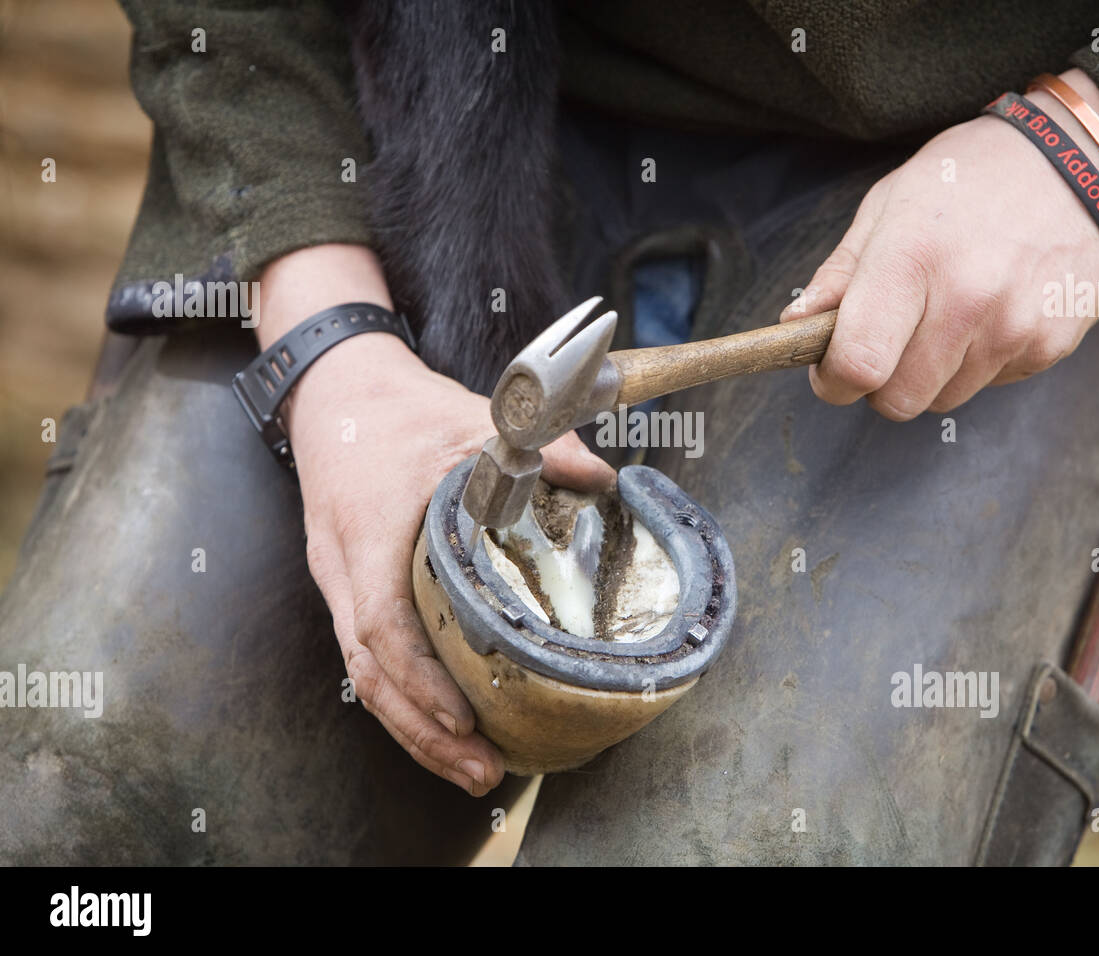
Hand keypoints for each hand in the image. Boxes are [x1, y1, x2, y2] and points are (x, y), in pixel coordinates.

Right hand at [256, 246, 614, 795]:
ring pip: (363, 676)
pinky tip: (442, 727)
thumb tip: (601, 479)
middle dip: (422, 731)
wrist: (336, 390)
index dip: (421, 679)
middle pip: (368, 671)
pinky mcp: (348, 587)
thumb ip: (537, 448)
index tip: (464, 715)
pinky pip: (368, 658)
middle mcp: (344, 566)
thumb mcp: (469, 417)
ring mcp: (338, 580)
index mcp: (369, 528)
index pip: (381, 622)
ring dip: (413, 729)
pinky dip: (405, 700)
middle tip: (482, 770)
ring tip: (470, 768)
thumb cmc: (401, 410)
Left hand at [783, 69, 1098, 418]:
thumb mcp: (890, 204)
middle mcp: (967, 300)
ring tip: (945, 314)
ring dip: (930, 374)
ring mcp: (1015, 327)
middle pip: (898, 400)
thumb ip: (841, 274)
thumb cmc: (970, 177)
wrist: (1081, 161)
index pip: (859, 364)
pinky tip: (989, 311)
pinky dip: (978, 363)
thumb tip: (797, 326)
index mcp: (912, 259)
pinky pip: (991, 384)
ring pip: (943, 400)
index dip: (833, 381)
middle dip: (880, 383)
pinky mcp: (1051, 345)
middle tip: (887, 342)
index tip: (831, 369)